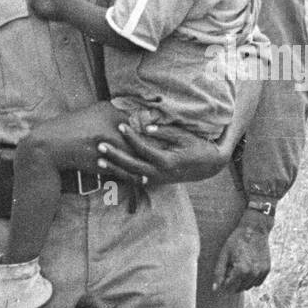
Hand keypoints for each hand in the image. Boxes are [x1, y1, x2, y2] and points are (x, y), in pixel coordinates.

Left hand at [98, 120, 227, 186]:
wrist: (208, 166)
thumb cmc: (197, 146)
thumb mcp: (185, 137)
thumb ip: (165, 132)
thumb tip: (145, 127)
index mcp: (167, 161)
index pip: (143, 149)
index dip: (131, 137)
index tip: (120, 125)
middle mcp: (159, 173)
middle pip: (132, 166)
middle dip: (115, 156)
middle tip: (100, 145)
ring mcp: (156, 180)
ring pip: (130, 176)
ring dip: (114, 169)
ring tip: (98, 161)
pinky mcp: (154, 182)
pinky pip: (134, 180)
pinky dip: (121, 175)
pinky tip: (109, 169)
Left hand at [212, 217, 271, 292]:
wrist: (254, 230)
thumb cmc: (236, 241)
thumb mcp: (224, 255)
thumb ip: (219, 273)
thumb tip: (215, 289)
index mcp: (241, 270)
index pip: (229, 288)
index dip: (223, 283)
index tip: (222, 276)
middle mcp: (253, 273)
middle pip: (238, 289)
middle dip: (231, 282)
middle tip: (230, 268)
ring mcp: (261, 272)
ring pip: (247, 287)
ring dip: (241, 282)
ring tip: (238, 266)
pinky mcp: (267, 270)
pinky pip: (257, 283)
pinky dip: (250, 279)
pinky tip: (247, 269)